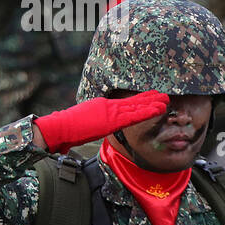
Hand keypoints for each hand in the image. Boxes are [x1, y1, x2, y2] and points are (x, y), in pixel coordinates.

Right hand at [33, 91, 168, 153]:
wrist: (58, 128)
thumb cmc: (64, 130)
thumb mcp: (80, 125)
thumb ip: (90, 125)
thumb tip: (91, 130)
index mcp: (101, 107)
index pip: (123, 103)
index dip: (137, 100)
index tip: (148, 97)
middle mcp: (107, 106)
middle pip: (132, 101)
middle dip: (148, 98)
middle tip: (162, 94)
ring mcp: (109, 111)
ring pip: (136, 106)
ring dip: (152, 103)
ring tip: (166, 99)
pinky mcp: (111, 119)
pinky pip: (133, 116)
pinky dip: (147, 112)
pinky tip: (158, 110)